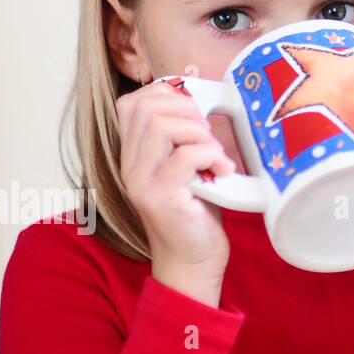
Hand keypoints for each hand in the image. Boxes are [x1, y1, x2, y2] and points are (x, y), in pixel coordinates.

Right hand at [116, 79, 235, 305]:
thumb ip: (184, 135)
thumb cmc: (196, 210)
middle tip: (208, 135)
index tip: (196, 114)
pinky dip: (212, 156)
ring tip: (215, 154)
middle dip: (187, 109)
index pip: (132, 102)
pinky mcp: (161, 199)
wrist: (192, 261)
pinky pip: (186, 156)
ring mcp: (142, 183)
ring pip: (161, 126)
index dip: (167, 95)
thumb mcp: (187, 165)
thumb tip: (199, 92)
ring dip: (199, 132)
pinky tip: (223, 172)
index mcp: (134, 154)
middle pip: (146, 108)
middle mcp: (130, 166)